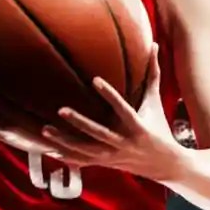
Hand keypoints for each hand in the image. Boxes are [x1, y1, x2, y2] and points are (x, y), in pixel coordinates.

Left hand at [40, 44, 181, 181]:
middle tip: (60, 109)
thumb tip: (154, 44)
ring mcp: (113, 156)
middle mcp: (124, 144)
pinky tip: (48, 150)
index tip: (95, 79)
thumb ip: (151, 75)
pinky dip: (66, 156)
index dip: (110, 95)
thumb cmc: (159, 127)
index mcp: (138, 128)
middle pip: (99, 134)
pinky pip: (82, 161)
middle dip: (80, 123)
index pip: (123, 109)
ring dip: (65, 141)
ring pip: (86, 150)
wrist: (164, 165)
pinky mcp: (105, 164)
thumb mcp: (155, 102)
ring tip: (45, 129)